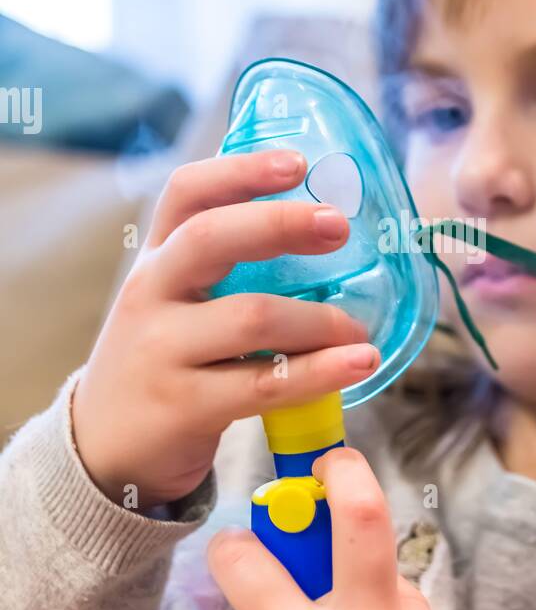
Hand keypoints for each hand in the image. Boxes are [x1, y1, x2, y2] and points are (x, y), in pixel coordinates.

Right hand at [72, 150, 378, 509]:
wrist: (103, 448)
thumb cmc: (164, 362)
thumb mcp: (173, 302)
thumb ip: (222, 267)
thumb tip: (315, 225)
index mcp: (156, 259)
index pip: (186, 194)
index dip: (239, 170)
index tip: (296, 161)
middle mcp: (152, 294)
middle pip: (210, 239)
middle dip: (280, 224)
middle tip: (339, 225)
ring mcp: (162, 350)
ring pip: (249, 318)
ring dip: (317, 319)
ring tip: (358, 328)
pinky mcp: (183, 405)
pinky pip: (263, 384)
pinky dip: (319, 372)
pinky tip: (358, 363)